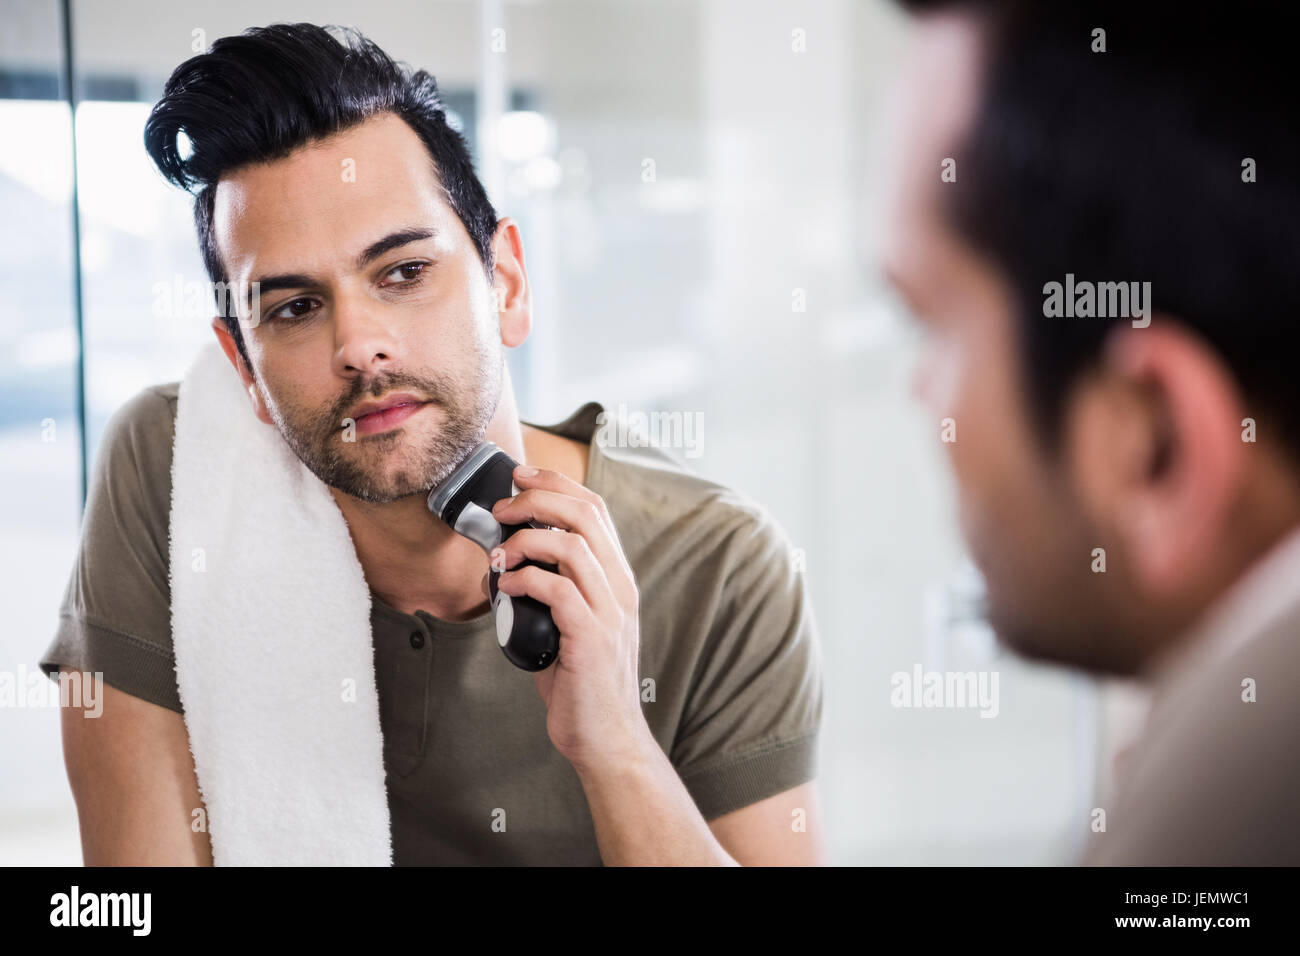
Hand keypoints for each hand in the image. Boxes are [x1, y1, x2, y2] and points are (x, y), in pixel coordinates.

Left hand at [489, 464, 650, 775]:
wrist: (607, 738)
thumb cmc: (582, 683)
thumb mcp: (571, 624)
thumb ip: (552, 590)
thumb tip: (505, 563)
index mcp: (617, 579)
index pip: (595, 509)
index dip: (555, 483)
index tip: (520, 477)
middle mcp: (620, 588)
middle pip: (585, 514)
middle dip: (535, 499)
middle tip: (501, 510)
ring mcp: (610, 613)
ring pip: (572, 546)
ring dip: (526, 541)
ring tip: (500, 556)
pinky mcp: (591, 639)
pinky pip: (557, 590)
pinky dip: (524, 581)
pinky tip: (505, 590)